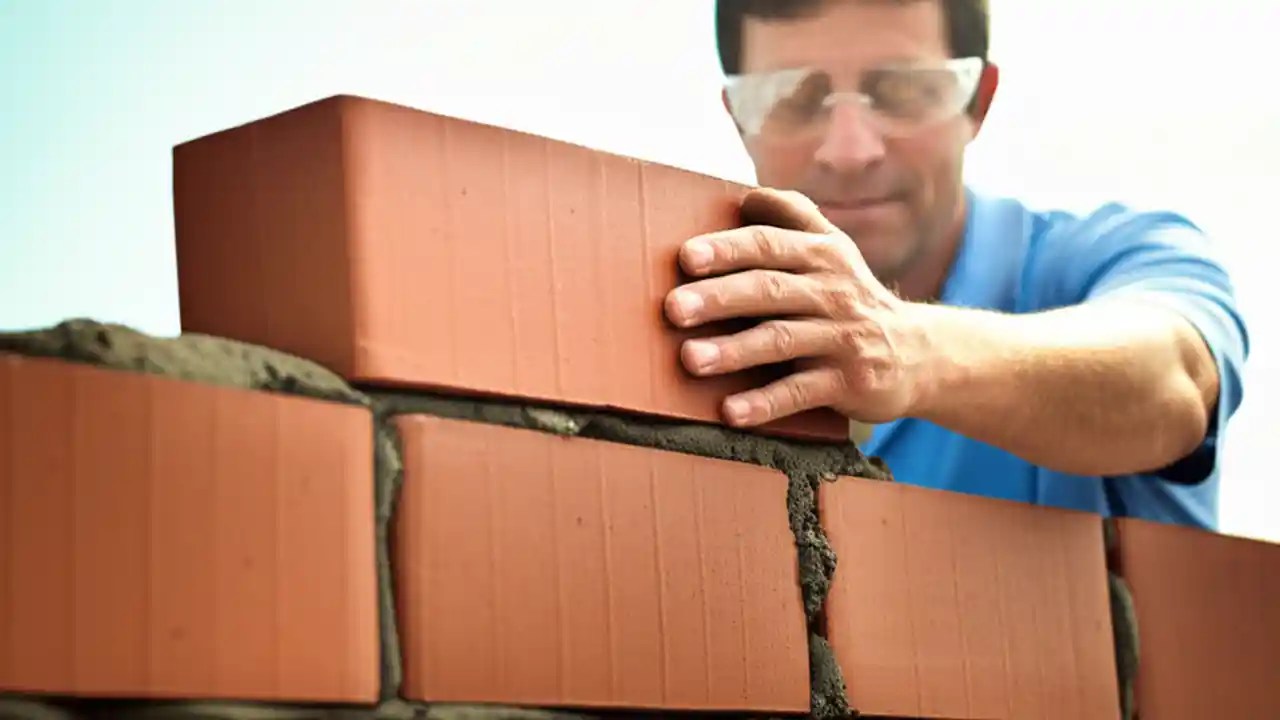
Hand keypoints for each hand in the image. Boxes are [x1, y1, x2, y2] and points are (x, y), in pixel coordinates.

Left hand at [664, 187, 931, 427]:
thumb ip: (792, 217)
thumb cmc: (850, 296)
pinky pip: (801, 392)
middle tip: (673, 309)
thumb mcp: (832, 249)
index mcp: (820, 255)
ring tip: (690, 359)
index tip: (686, 257)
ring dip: (734, 350)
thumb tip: (744, 194)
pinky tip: (730, 412)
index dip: (727, 249)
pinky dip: (765, 403)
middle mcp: (832, 291)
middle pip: (769, 290)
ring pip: (782, 340)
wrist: (917, 352)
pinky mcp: (849, 382)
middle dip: (719, 297)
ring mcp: (842, 338)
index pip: (768, 245)